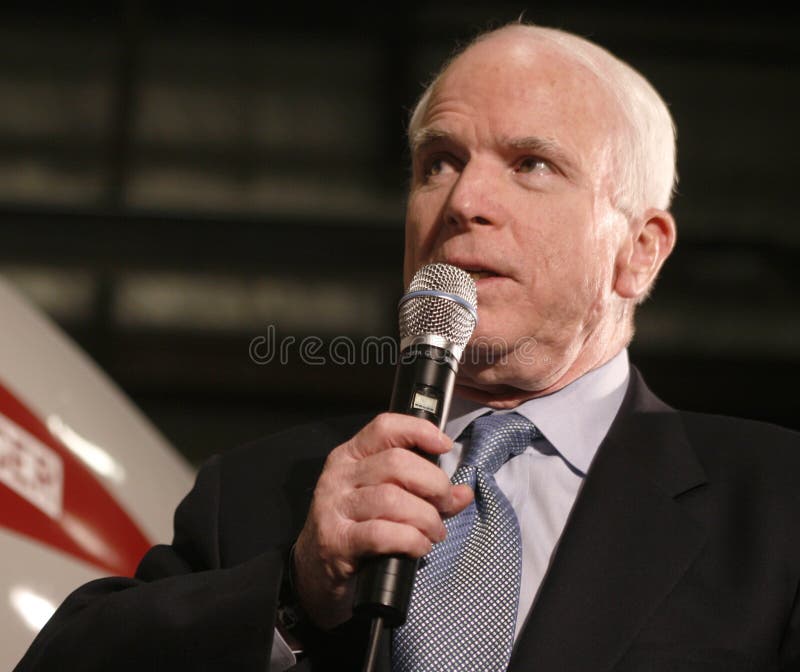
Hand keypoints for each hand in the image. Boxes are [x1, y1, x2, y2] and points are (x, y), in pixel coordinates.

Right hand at [292, 413, 472, 628]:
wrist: (315, 574)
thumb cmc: (355, 530)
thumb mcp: (385, 502)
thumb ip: (425, 493)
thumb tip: (463, 493)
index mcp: (351, 456)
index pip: (384, 427)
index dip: (418, 430)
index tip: (444, 445)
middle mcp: (339, 476)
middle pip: (396, 463)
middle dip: (433, 484)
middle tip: (444, 504)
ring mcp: (334, 508)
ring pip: (393, 499)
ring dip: (425, 518)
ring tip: (434, 532)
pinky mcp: (336, 541)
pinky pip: (383, 533)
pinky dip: (411, 540)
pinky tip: (418, 546)